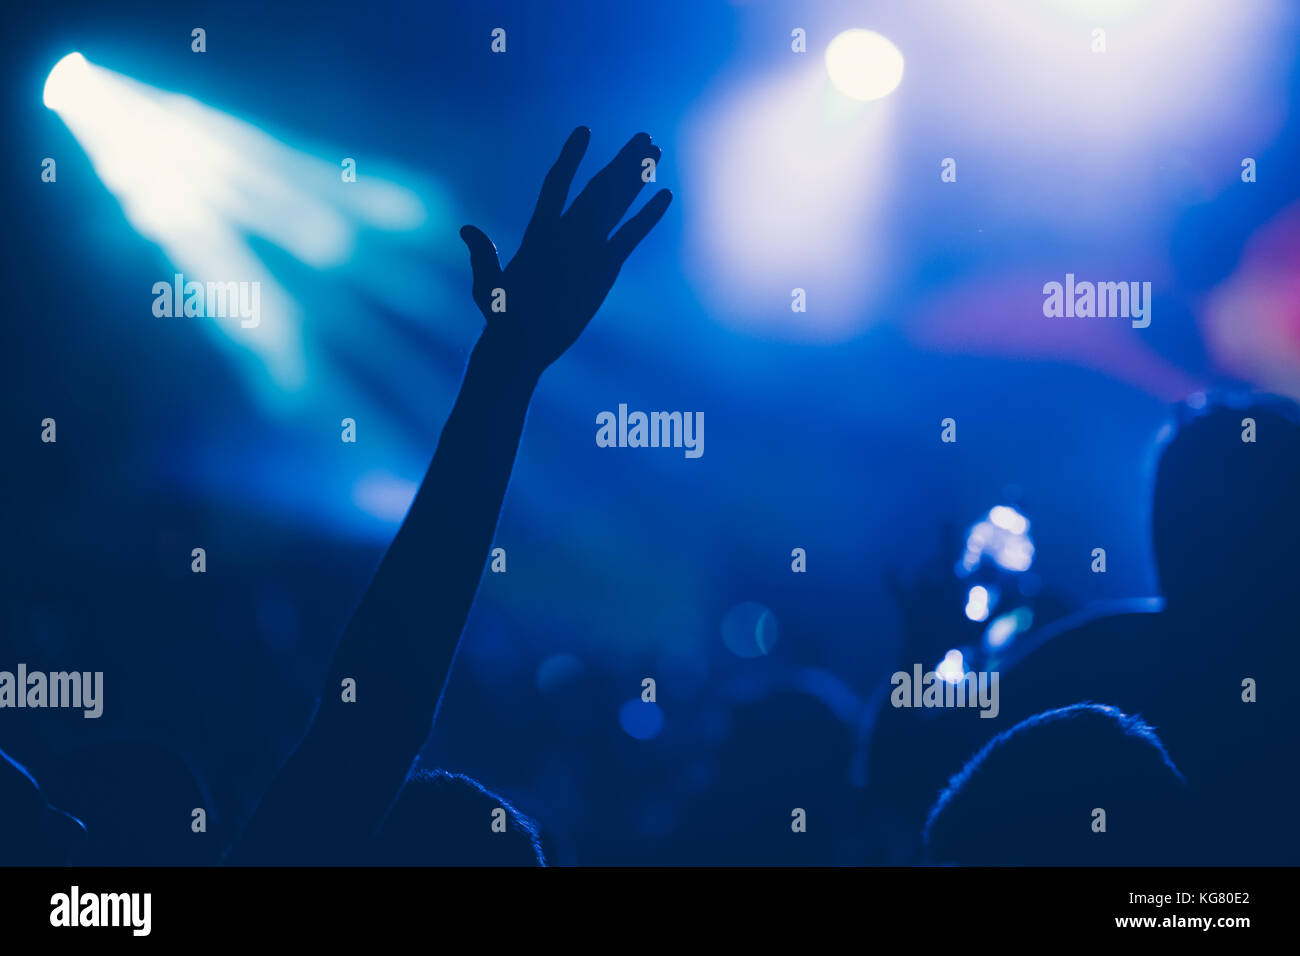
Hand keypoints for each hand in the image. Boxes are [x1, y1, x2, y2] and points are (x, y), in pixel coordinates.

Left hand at [460, 127, 671, 374]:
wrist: (524, 344)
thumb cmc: (502, 317)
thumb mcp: (489, 287)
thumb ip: (485, 258)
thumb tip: (467, 231)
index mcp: (540, 231)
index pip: (557, 185)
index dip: (571, 160)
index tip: (584, 132)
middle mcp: (568, 233)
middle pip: (598, 189)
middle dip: (621, 163)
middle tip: (643, 137)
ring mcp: (590, 248)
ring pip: (617, 206)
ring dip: (636, 180)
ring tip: (655, 153)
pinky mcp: (606, 267)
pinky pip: (630, 236)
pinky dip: (646, 217)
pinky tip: (663, 196)